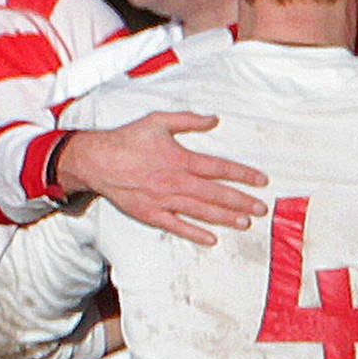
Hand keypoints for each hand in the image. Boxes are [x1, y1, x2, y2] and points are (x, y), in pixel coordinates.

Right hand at [57, 113, 268, 246]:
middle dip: (241, 202)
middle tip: (261, 209)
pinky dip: (195, 233)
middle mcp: (175, 182)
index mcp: (180, 159)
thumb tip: (214, 119)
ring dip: (225, 218)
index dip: (243, 174)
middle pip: (216, 194)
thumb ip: (188, 120)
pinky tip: (212, 239)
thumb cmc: (127, 139)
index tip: (261, 181)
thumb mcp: (158, 121)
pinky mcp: (151, 214)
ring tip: (245, 223)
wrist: (96, 160)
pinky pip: (177, 226)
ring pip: (201, 211)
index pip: (219, 168)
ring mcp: (164, 200)